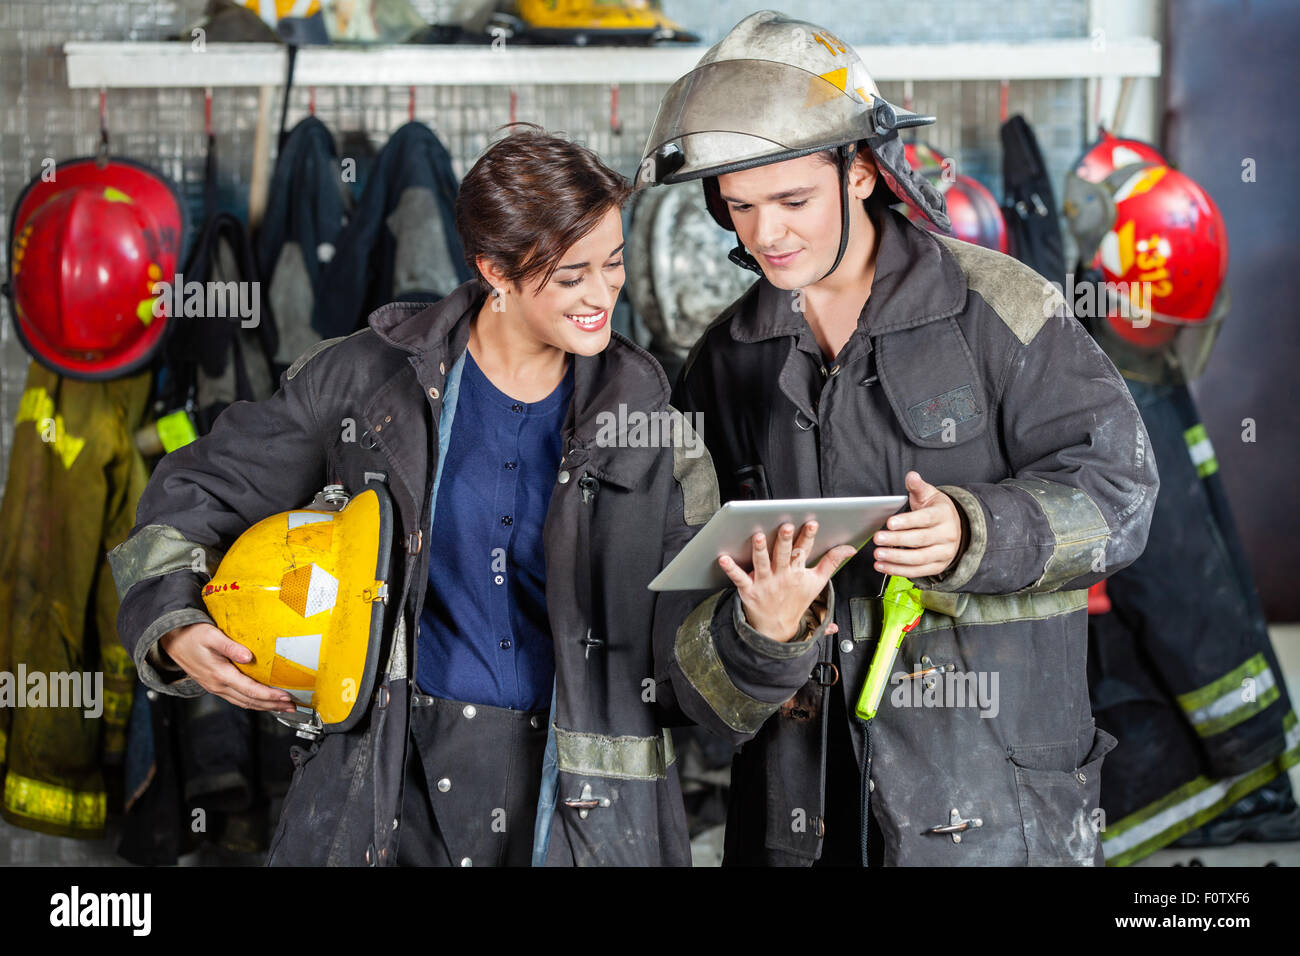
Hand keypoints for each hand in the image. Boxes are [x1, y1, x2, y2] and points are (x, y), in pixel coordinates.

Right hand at [160, 622, 296, 712]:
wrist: (171, 640)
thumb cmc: (191, 635)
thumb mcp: (210, 635)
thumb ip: (230, 646)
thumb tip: (247, 656)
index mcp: (219, 674)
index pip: (250, 689)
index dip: (269, 695)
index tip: (285, 696)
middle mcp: (218, 685)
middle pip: (250, 701)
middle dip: (272, 705)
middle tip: (292, 706)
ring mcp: (216, 688)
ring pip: (244, 702)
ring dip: (264, 706)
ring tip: (282, 707)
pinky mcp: (215, 686)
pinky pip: (237, 699)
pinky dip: (252, 702)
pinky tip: (262, 701)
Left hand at [718, 520, 857, 642]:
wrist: (777, 629)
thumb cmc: (796, 600)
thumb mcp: (817, 582)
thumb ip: (832, 562)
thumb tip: (850, 548)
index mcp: (798, 572)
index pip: (804, 550)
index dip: (808, 536)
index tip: (811, 523)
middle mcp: (782, 576)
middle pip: (783, 554)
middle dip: (784, 540)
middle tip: (785, 526)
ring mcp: (765, 583)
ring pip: (762, 563)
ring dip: (759, 550)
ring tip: (757, 537)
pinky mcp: (749, 590)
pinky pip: (739, 578)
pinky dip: (731, 568)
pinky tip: (723, 558)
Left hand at [872, 471, 962, 577]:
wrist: (955, 529)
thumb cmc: (936, 511)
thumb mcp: (929, 495)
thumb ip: (918, 486)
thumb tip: (912, 476)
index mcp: (944, 515)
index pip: (925, 519)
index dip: (907, 521)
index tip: (889, 523)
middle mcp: (947, 535)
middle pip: (920, 539)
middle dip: (897, 540)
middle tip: (878, 539)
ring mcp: (944, 553)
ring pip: (919, 558)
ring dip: (896, 558)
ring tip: (878, 554)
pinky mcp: (938, 566)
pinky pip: (917, 571)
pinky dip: (898, 570)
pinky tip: (883, 566)